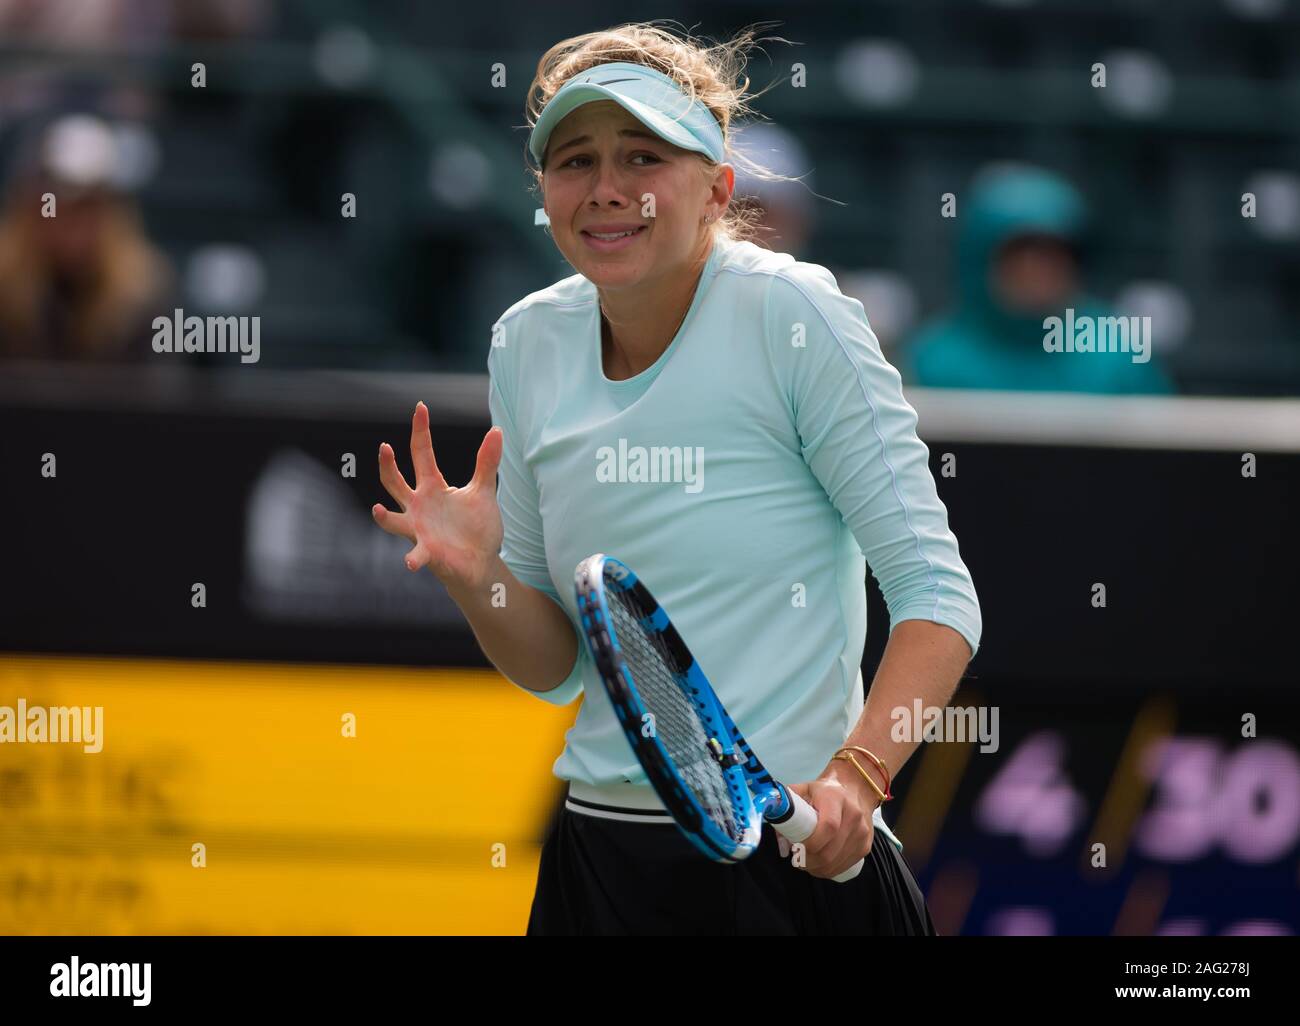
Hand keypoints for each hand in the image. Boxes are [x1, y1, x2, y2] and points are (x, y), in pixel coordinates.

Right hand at [372, 401, 504, 590]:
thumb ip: (487, 463)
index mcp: (432, 486)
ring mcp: (419, 528)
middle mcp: (419, 505)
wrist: (480, 561)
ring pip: (393, 520)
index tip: (420, 407)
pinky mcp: (427, 551)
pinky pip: (416, 554)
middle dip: (388, 466)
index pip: (422, 453)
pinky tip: (410, 562)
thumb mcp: (483, 491)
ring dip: (384, 517)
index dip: (420, 430)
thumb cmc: (476, 526)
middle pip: (395, 482)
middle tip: (385, 447)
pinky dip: (413, 558)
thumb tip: (497, 430)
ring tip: (378, 510)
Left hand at [784, 759, 878, 878]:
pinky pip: (846, 865)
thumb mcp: (803, 790)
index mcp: (835, 799)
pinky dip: (830, 870)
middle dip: (810, 861)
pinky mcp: (866, 845)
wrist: (855, 788)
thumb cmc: (823, 791)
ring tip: (806, 863)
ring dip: (818, 868)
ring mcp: (862, 832)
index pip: (828, 827)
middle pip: (831, 850)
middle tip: (797, 860)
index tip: (796, 848)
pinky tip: (820, 865)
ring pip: (837, 862)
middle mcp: (853, 816)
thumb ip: (786, 809)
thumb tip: (780, 842)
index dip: (811, 843)